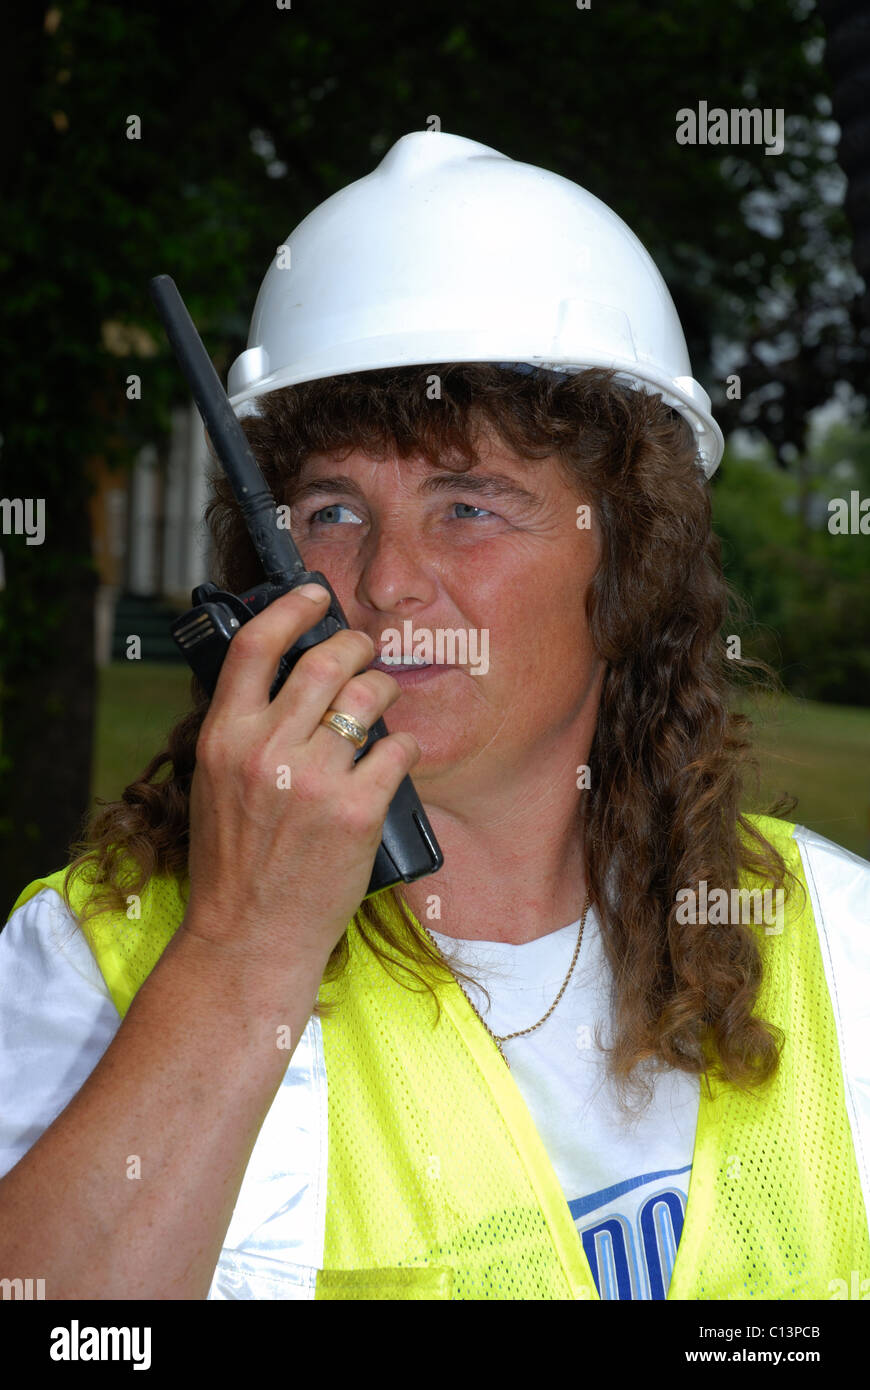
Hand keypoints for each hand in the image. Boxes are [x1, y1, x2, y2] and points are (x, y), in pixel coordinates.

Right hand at [184, 584, 419, 970]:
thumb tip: (284, 673)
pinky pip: (398, 748)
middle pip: (326, 661)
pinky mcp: (357, 810)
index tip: (315, 595)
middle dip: (356, 646)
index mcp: (223, 737)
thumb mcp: (215, 782)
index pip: (256, 645)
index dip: (291, 607)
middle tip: (365, 652)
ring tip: (381, 702)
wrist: (249, 935)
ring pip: (369, 696)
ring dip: (384, 689)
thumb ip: (242, 727)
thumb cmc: (233, 861)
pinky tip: (394, 758)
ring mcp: (313, 780)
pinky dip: (403, 747)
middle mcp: (264, 750)